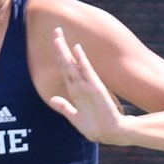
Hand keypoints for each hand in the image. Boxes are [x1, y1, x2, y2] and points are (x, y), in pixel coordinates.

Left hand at [46, 27, 129, 144]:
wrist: (111, 134)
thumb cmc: (94, 126)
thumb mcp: (75, 117)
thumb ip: (64, 108)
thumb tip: (53, 99)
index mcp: (74, 91)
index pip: (64, 69)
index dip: (58, 56)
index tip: (54, 41)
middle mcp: (80, 85)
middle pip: (67, 63)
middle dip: (60, 47)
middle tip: (56, 29)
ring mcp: (88, 85)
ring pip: (73, 65)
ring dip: (66, 51)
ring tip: (59, 36)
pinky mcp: (96, 88)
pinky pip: (88, 72)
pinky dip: (82, 60)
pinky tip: (77, 49)